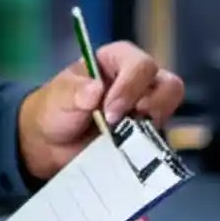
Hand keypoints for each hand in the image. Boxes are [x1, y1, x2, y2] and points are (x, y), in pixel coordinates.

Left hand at [18, 41, 184, 180]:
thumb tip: (95, 89)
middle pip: (168, 85)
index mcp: (117, 60)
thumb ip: (74, 92)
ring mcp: (146, 109)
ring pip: (170, 111)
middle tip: (128, 124)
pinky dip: (151, 151)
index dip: (131, 86)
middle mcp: (138, 81)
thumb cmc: (54, 109)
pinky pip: (161, 141)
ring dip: (154, 127)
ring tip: (129, 141)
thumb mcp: (58, 98)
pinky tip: (132, 159)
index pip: (140, 65)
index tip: (110, 111)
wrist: (49, 144)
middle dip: (153, 106)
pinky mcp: (146, 136)